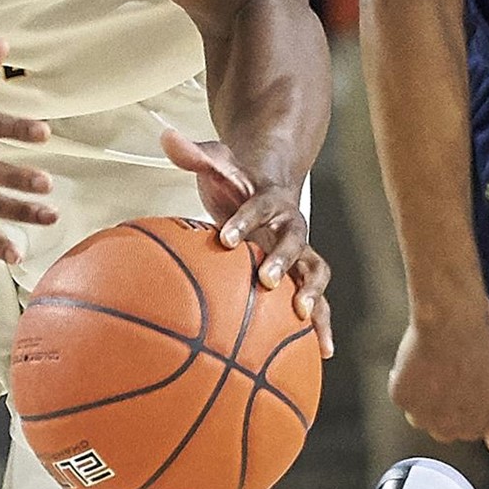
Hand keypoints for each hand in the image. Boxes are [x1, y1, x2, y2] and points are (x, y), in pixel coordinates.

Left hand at [159, 128, 333, 356]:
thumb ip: (193, 154)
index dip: (244, 219)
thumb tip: (166, 135)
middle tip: (265, 279)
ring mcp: (300, 252)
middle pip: (295, 239)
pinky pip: (317, 302)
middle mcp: (290, 224)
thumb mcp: (216, 163)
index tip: (224, 237)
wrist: (271, 186)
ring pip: (314, 271)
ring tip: (305, 316)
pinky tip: (323, 352)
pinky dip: (321, 325)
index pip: (259, 205)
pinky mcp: (300, 276)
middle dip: (282, 259)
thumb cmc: (236, 182)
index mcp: (269, 198)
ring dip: (313, 293)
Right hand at [390, 307, 488, 452]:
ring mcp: (421, 416)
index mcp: (474, 428)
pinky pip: (400, 394)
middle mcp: (447, 430)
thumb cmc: (479, 349)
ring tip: (433, 369)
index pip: (466, 431)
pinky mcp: (400, 398)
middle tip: (448, 378)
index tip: (465, 387)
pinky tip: (417, 361)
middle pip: (440, 428)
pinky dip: (404, 380)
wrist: (451, 325)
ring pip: (418, 415)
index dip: (466, 407)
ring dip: (424, 399)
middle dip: (444, 409)